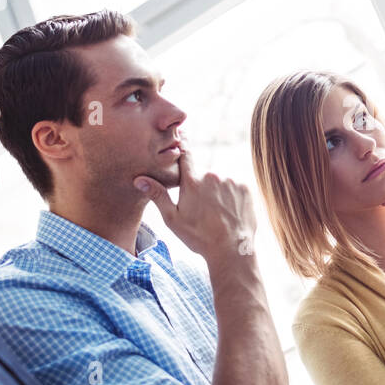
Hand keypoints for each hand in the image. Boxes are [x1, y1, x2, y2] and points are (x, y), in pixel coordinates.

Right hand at [134, 149, 255, 263]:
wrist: (231, 250)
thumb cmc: (199, 237)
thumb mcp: (172, 219)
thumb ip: (157, 195)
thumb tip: (139, 179)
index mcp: (192, 182)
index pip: (185, 154)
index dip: (182, 145)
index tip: (180, 135)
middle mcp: (213, 176)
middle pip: (203, 175)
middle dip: (201, 186)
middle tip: (202, 208)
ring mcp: (231, 181)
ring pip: (220, 181)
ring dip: (217, 191)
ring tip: (216, 213)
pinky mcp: (245, 188)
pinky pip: (235, 187)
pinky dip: (231, 196)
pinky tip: (228, 212)